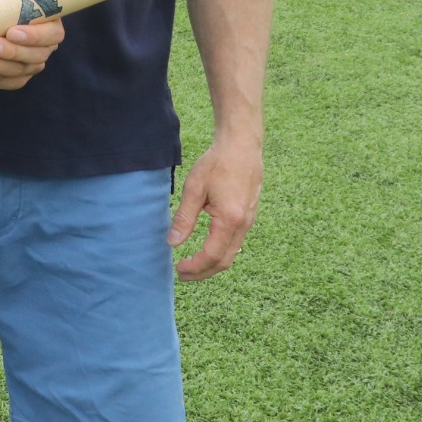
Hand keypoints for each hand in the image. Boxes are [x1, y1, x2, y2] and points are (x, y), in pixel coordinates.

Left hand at [0, 0, 63, 90]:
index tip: (13, 30)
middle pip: (34, 58)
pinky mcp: (7, 77)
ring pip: (15, 72)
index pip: (52, 34)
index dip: (36, 36)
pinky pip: (0, 82)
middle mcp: (41, 47)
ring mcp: (25, 65)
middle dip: (10, 52)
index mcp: (47, 21)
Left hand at [169, 135, 262, 280]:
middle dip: (203, 272)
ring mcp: (249, 221)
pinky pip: (236, 242)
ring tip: (192, 265)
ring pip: (232, 253)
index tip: (178, 269)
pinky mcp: (249, 216)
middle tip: (182, 274)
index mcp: (230, 220)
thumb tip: (172, 242)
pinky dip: (221, 252)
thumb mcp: (194, 189)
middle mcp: (244, 225)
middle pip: (225, 261)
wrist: (242, 146)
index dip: (195, 267)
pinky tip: (207, 248)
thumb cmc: (217, 163)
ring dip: (212, 263)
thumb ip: (184, 218)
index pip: (212, 256)